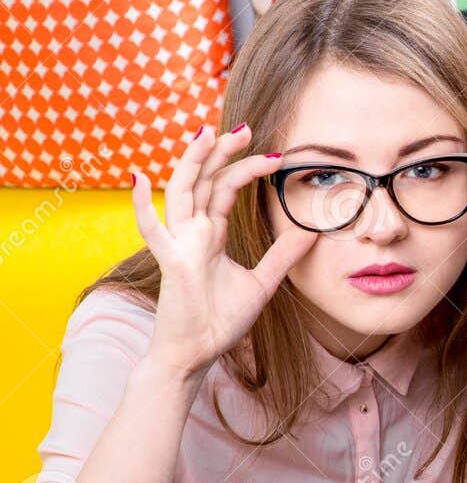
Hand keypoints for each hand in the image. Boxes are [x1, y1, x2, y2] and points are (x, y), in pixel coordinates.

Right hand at [132, 123, 314, 379]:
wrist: (196, 354)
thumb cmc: (220, 320)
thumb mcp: (262, 283)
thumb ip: (282, 257)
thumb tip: (311, 233)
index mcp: (210, 234)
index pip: (225, 189)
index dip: (245, 169)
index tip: (275, 156)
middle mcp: (192, 232)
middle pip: (205, 181)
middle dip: (221, 152)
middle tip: (246, 128)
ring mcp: (179, 244)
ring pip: (181, 192)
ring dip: (192, 162)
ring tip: (206, 133)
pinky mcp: (171, 261)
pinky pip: (153, 229)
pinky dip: (142, 204)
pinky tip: (139, 176)